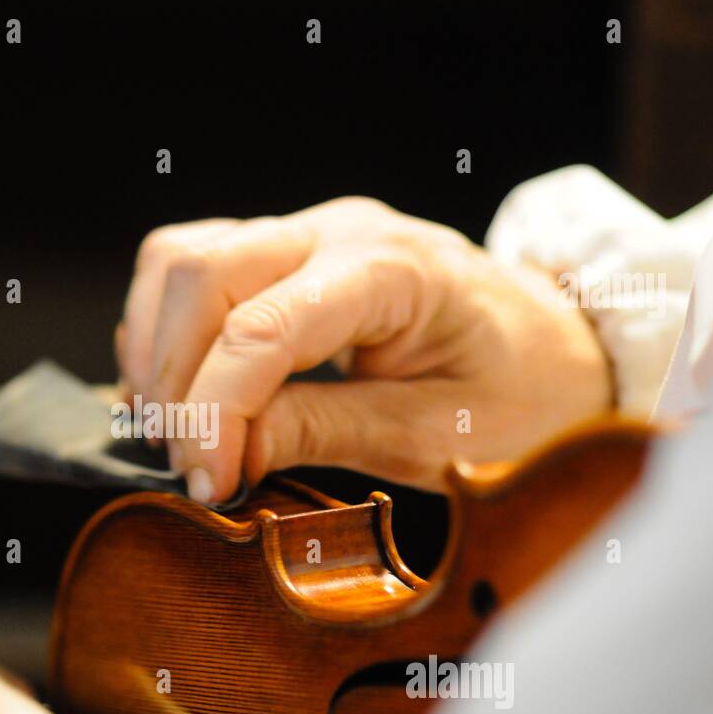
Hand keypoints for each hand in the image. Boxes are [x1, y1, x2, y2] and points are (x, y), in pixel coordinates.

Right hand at [116, 196, 612, 500]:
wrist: (555, 345)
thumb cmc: (516, 393)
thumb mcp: (435, 435)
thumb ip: (326, 432)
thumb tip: (227, 453)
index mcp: (394, 270)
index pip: (264, 329)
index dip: (215, 412)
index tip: (205, 484)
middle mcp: (338, 230)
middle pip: (202, 274)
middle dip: (175, 379)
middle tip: (187, 464)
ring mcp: (306, 231)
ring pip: (179, 260)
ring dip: (157, 349)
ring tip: (178, 430)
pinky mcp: (283, 251)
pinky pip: (190, 267)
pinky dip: (165, 329)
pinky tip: (185, 390)